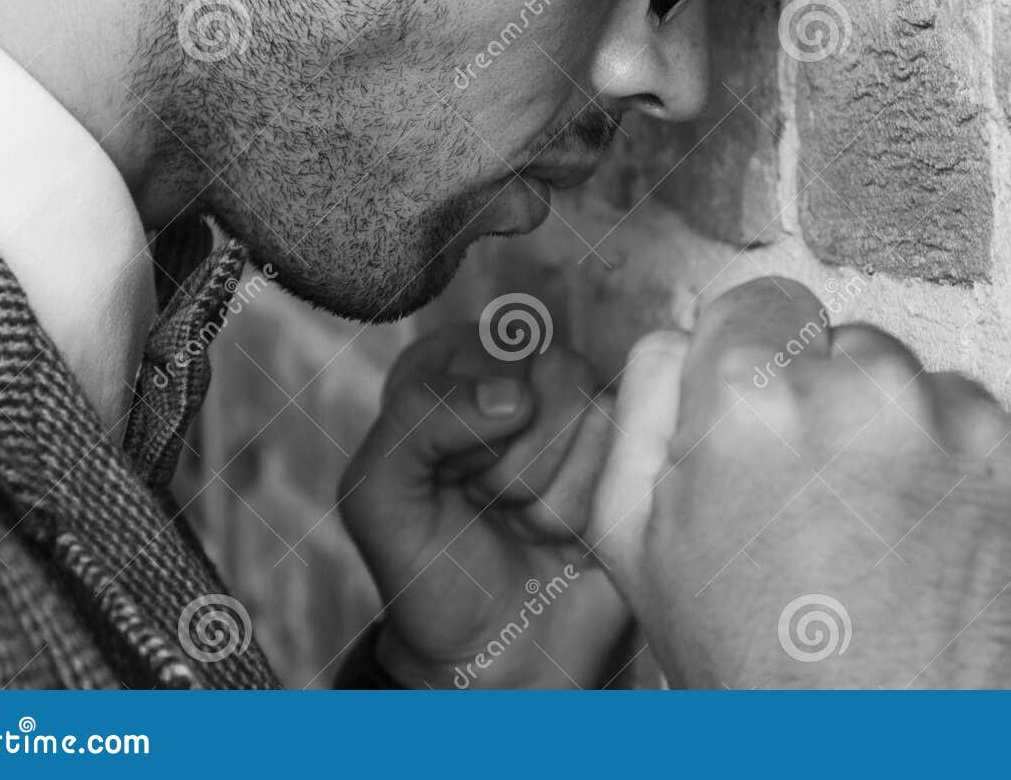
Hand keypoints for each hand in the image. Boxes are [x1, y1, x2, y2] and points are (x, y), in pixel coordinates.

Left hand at [340, 325, 629, 687]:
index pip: (482, 351)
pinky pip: (632, 454)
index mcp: (446, 365)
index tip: (448, 476)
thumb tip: (515, 395)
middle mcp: (517, 374)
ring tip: (522, 524)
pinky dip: (589, 512)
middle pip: (554, 370)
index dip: (468, 428)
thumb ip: (418, 419)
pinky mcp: (624, 454)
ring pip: (597, 411)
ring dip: (551, 494)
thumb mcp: (378, 498)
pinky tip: (564, 536)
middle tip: (487, 504)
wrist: (492, 657)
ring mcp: (578, 414)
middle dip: (516, 463)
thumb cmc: (427, 573)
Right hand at [588, 277, 1010, 687]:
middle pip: (849, 350)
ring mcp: (976, 427)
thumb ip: (643, 412)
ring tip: (896, 555)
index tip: (772, 421)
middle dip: (836, 411)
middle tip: (827, 515)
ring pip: (934, 394)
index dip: (759, 365)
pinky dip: (992, 492)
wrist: (905, 773)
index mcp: (753, 395)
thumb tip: (677, 341)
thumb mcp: (640, 551)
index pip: (761, 303)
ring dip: (916, 449)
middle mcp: (869, 389)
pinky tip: (958, 567)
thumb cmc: (768, 685)